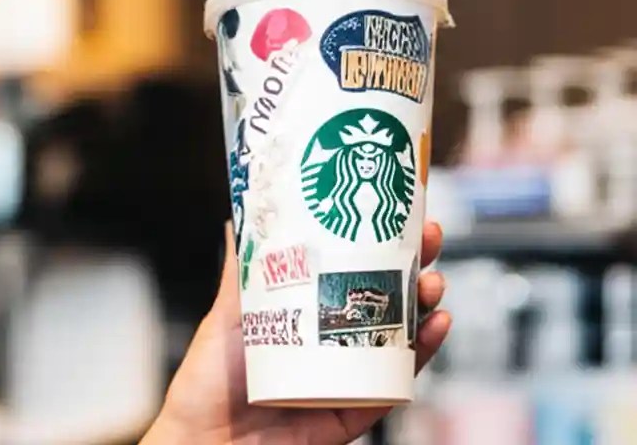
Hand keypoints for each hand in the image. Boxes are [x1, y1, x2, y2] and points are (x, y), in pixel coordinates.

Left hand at [142, 222, 450, 444]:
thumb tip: (238, 218)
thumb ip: (239, 274)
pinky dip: (420, 356)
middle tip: (428, 237)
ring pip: (400, 340)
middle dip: (413, 269)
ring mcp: (346, 378)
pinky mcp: (354, 412)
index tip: (398, 215)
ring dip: (425, 307)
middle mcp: (331, 347)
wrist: (203, 440)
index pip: (351, 277)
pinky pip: (395, 386)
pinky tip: (434, 327)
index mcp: (306, 320)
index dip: (379, 248)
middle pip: (386, 303)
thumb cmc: (208, 384)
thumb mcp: (226, 317)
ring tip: (432, 279)